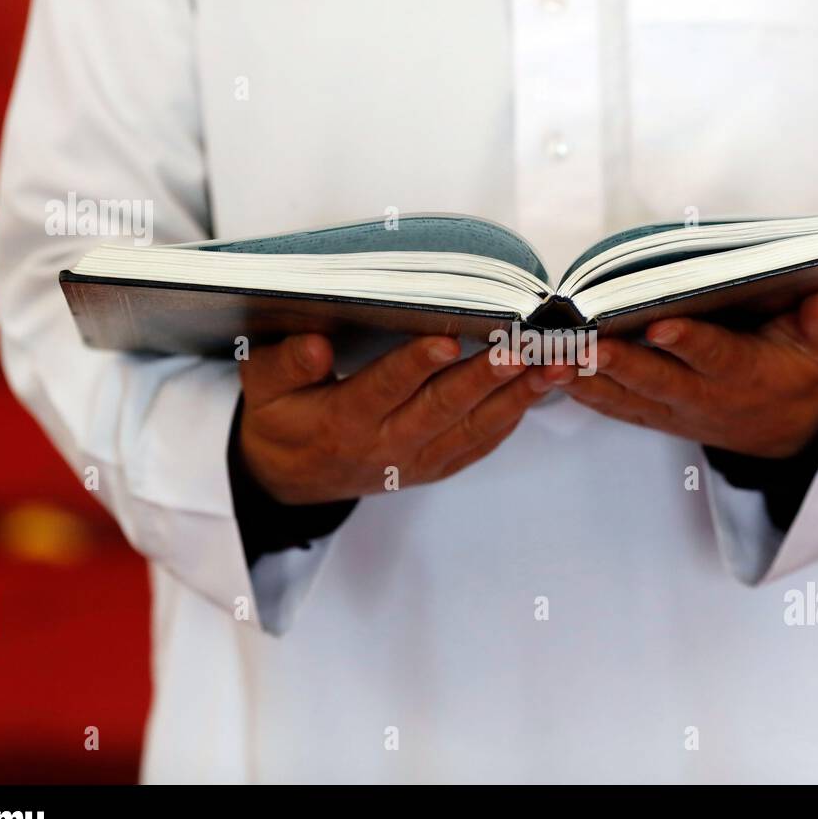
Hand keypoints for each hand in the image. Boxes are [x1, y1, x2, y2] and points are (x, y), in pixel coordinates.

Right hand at [238, 333, 573, 503]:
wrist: (290, 480)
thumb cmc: (281, 419)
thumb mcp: (263, 388)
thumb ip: (285, 364)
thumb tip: (315, 346)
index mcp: (344, 421)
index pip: (384, 388)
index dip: (414, 364)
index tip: (446, 338)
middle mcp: (387, 445)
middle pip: (443, 408)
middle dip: (487, 376)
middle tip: (524, 348)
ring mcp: (417, 460)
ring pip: (473, 428)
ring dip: (517, 397)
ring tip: (555, 366)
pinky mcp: (436, 467)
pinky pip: (480, 444)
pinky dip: (512, 418)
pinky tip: (540, 390)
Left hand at [565, 288, 817, 457]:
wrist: (792, 432)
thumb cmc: (802, 374)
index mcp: (745, 374)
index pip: (715, 357)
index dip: (690, 344)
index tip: (661, 326)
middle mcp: (704, 397)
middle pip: (656, 382)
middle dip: (618, 364)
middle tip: (582, 346)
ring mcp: (676, 412)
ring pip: (625, 398)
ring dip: (586, 381)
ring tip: (550, 360)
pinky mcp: (656, 417)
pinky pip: (615, 407)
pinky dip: (584, 392)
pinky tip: (552, 373)